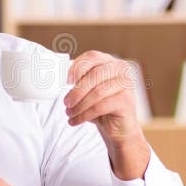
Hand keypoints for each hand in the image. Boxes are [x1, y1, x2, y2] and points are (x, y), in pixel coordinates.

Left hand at [64, 51, 150, 178]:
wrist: (118, 129)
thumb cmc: (101, 107)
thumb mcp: (89, 91)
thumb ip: (80, 80)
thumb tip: (59, 77)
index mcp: (110, 62)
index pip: (92, 57)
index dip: (77, 67)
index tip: (66, 81)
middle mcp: (121, 70)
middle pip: (94, 75)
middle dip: (77, 91)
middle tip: (66, 103)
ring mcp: (126, 84)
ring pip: (97, 92)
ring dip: (79, 105)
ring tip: (69, 114)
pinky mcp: (126, 101)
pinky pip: (101, 106)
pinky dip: (85, 115)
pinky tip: (76, 120)